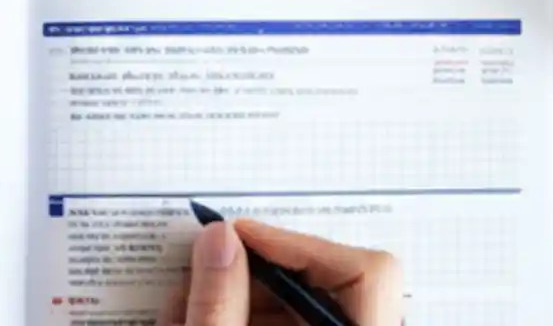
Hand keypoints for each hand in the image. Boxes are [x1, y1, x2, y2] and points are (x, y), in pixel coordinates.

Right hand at [163, 220, 403, 325]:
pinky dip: (244, 322)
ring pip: (303, 311)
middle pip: (329, 287)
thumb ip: (218, 307)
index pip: (367, 273)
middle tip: (204, 268)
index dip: (301, 245)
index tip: (242, 235)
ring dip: (242, 301)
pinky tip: (196, 320)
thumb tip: (218, 242)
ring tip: (185, 306)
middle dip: (257, 274)